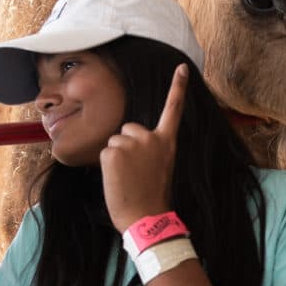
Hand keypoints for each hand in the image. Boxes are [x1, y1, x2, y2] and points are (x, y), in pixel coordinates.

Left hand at [102, 63, 186, 230]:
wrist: (146, 218)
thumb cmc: (152, 198)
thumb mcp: (160, 168)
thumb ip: (150, 151)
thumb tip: (134, 145)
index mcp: (167, 143)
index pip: (173, 109)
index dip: (178, 87)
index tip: (181, 67)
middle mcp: (152, 138)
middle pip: (127, 129)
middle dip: (126, 147)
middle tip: (135, 173)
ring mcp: (133, 143)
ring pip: (114, 142)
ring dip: (116, 158)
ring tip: (128, 179)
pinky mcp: (114, 150)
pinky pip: (104, 153)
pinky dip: (107, 166)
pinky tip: (119, 180)